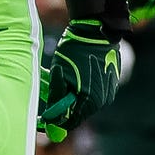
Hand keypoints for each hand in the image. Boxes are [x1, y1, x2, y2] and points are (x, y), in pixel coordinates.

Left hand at [38, 21, 121, 140]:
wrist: (96, 32)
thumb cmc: (73, 50)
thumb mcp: (58, 73)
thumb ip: (55, 96)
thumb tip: (49, 117)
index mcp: (87, 99)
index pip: (69, 122)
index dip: (54, 122)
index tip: (42, 120)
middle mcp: (101, 101)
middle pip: (78, 115)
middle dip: (63, 110)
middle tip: (49, 103)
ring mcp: (108, 93)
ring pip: (85, 105)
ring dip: (72, 100)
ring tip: (63, 84)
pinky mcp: (111, 85)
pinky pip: (94, 96)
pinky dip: (82, 92)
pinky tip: (76, 78)